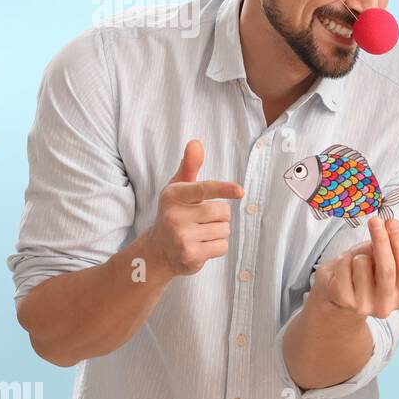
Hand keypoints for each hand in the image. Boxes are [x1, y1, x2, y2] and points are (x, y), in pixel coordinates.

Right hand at [145, 139, 243, 276]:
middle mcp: (174, 216)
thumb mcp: (178, 189)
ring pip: (224, 230)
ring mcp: (181, 237)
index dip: (223, 189)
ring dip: (218, 232)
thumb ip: (189, 167)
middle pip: (222, 211)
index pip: (203, 189)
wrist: (158, 251)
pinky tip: (201, 246)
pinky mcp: (190, 255)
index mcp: (173, 195)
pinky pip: (222, 246)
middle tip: (201, 220)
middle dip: (220, 216)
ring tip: (199, 233)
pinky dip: (217, 247)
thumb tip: (196, 143)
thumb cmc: (175, 213)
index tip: (239, 191)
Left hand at [311, 217, 398, 318]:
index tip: (392, 222)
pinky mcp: (344, 299)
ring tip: (356, 263)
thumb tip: (391, 225)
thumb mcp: (384, 260)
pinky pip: (344, 265)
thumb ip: (392, 247)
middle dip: (381, 240)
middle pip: (387, 268)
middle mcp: (386, 306)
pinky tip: (344, 269)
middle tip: (375, 221)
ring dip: (358, 254)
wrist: (339, 295)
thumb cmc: (366, 273)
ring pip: (362, 263)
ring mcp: (364, 305)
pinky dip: (343, 259)